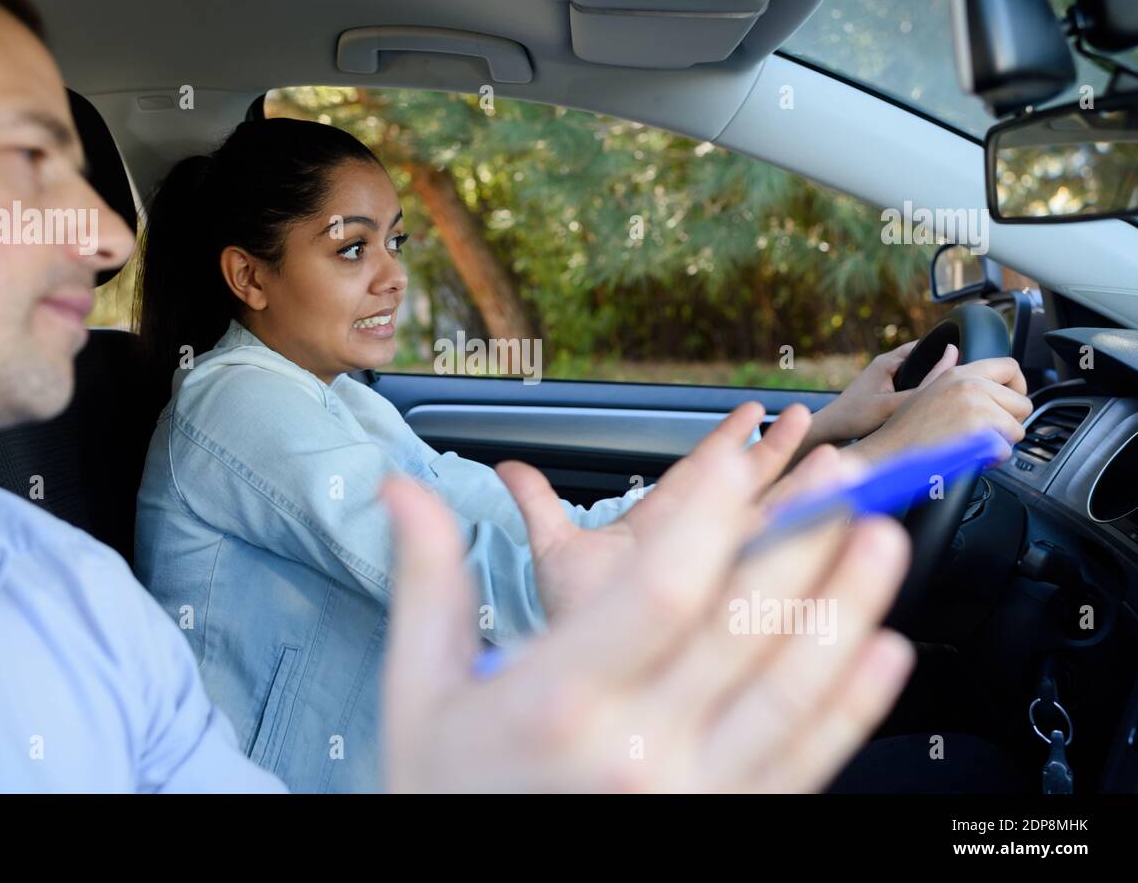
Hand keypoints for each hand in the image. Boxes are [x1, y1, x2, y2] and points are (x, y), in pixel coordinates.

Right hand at [380, 408, 914, 792]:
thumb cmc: (450, 796)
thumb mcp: (418, 690)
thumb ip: (427, 580)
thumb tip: (402, 491)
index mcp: (559, 701)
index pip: (657, 591)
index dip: (710, 519)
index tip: (741, 463)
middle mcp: (637, 749)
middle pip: (744, 628)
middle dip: (804, 540)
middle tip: (846, 478)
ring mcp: (692, 793)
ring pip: (794, 690)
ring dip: (848, 608)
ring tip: (882, 539)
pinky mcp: (727, 822)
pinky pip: (806, 760)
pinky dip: (853, 704)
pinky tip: (883, 651)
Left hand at [517, 401, 817, 618]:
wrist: (579, 682)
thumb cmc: (571, 622)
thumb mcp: (557, 555)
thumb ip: (539, 506)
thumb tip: (506, 465)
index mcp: (658, 527)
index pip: (699, 475)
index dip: (726, 441)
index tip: (754, 410)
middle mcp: (693, 549)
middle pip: (744, 492)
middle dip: (777, 456)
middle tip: (807, 418)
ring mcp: (716, 578)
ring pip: (768, 529)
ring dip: (801, 495)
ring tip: (840, 463)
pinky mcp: (732, 609)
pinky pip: (778, 577)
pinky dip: (808, 555)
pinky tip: (840, 536)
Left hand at [808, 339, 952, 450]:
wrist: (828, 430)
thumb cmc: (853, 417)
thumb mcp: (891, 406)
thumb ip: (919, 392)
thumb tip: (947, 383)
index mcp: (887, 361)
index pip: (924, 348)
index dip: (943, 356)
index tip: (963, 369)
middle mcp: (886, 365)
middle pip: (922, 362)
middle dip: (938, 372)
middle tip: (958, 385)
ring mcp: (884, 378)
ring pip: (915, 376)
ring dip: (927, 384)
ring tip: (944, 397)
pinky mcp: (883, 392)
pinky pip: (908, 388)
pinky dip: (917, 394)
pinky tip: (925, 409)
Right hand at [851, 353, 1032, 463]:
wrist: (889, 453)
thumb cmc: (902, 428)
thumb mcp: (922, 389)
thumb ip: (943, 369)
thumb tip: (952, 350)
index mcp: (959, 373)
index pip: (1010, 366)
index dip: (1017, 387)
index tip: (1009, 403)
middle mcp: (971, 386)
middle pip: (1022, 403)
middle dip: (1009, 422)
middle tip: (986, 433)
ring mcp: (977, 407)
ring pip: (1016, 430)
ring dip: (1000, 443)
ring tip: (974, 447)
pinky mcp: (981, 431)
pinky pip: (1005, 449)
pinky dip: (993, 460)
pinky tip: (972, 458)